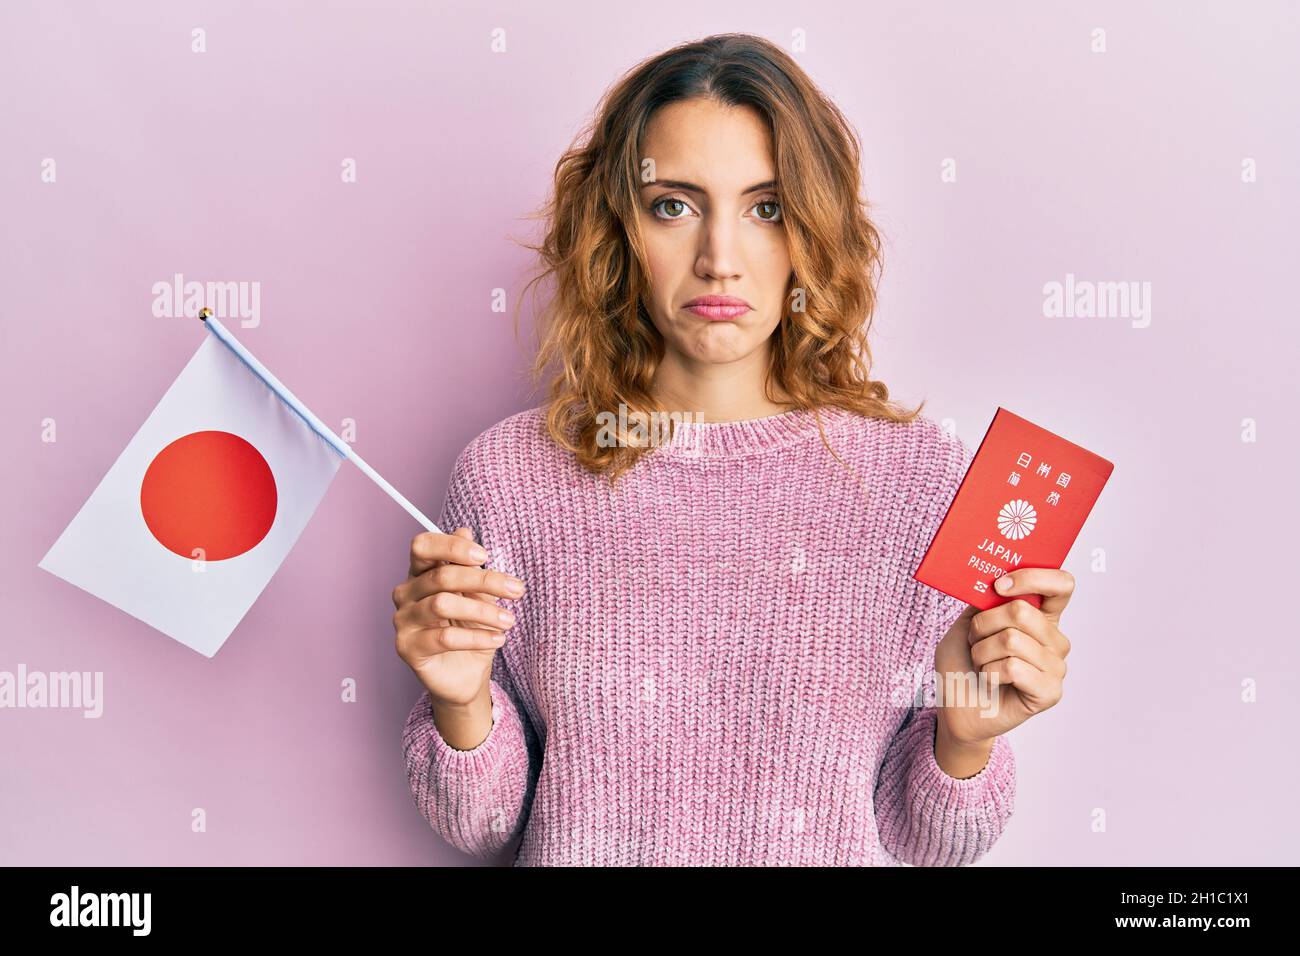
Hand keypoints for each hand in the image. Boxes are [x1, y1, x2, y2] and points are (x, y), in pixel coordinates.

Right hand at [392, 527, 526, 707]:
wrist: (465, 674)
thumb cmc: (471, 628)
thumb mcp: (478, 595)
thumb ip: (470, 567)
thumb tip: (465, 530)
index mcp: (420, 573)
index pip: (423, 546)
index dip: (451, 546)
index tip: (485, 555)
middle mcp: (406, 593)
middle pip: (440, 576)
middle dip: (484, 580)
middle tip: (517, 589)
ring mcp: (403, 620)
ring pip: (442, 604)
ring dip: (483, 610)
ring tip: (509, 620)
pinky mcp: (407, 648)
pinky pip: (443, 638)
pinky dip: (476, 637)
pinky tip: (498, 639)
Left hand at [932, 568, 1073, 745]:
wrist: (954, 707)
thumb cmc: (962, 664)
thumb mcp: (967, 622)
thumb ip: (986, 601)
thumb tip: (998, 581)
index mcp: (1041, 616)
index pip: (1062, 584)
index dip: (1033, 577)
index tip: (999, 585)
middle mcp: (1054, 640)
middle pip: (1021, 611)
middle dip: (983, 625)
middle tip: (975, 641)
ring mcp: (1056, 667)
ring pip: (1011, 640)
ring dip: (981, 652)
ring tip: (981, 664)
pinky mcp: (1050, 692)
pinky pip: (1014, 668)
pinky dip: (989, 673)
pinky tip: (990, 682)